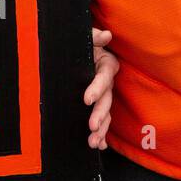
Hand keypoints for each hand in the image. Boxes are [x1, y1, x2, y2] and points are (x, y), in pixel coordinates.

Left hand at [83, 28, 118, 149]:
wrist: (74, 49)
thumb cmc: (82, 43)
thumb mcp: (85, 36)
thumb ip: (94, 35)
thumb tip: (106, 35)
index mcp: (107, 65)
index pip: (104, 77)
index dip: (96, 88)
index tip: (87, 99)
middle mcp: (107, 81)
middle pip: (106, 100)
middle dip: (100, 115)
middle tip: (91, 126)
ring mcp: (104, 94)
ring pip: (106, 113)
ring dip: (101, 129)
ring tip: (93, 142)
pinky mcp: (98, 103)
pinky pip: (102, 120)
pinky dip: (102, 134)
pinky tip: (99, 146)